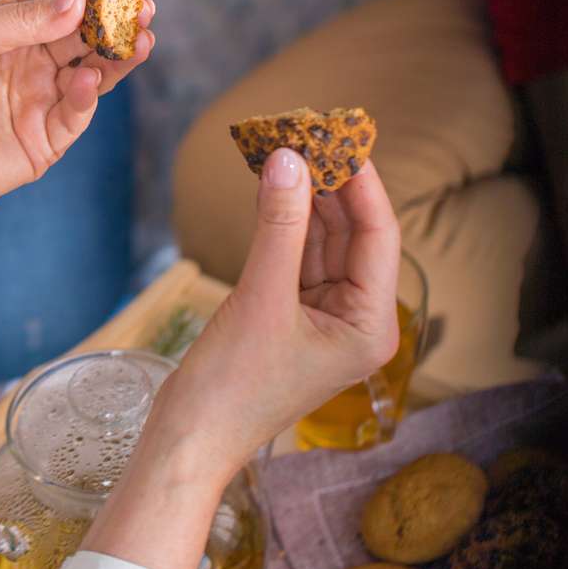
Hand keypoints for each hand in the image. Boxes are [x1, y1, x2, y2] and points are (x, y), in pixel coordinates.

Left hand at [0, 0, 152, 225]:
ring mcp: (36, 103)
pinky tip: (84, 78)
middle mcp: (26, 64)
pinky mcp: (41, 143)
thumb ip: (22, 19)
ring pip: (90, 74)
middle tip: (143, 8)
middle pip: (82, 37)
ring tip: (140, 39)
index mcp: (5, 31)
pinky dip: (86, 95)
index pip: (57, 3)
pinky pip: (75, 114)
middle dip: (114, 22)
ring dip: (116, 57)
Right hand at [168, 150, 401, 461]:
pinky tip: (270, 183)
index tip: (340, 135)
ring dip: (302, 196)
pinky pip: (294, 254)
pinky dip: (282, 220)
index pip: (378, 236)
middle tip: (305, 130)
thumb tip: (288, 159)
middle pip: (351, 233)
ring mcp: (323, 317)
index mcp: (370, 326)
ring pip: (320, 239)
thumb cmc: (232, 385)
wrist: (188, 438)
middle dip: (327, 182)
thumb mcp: (261, 297)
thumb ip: (278, 225)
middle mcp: (356, 319)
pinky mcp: (290, 314)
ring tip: (284, 145)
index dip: (360, 181)